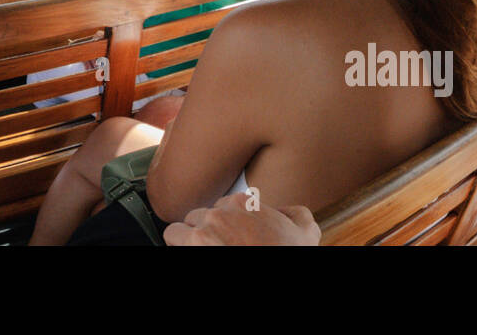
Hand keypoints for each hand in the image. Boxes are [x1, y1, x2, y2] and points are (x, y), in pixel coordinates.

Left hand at [163, 193, 321, 245]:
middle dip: (202, 231)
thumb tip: (286, 212)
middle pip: (197, 218)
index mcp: (243, 205)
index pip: (220, 207)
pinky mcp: (192, 248)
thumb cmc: (288, 252)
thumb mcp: (305, 231)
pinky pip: (171, 244)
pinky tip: (187, 252)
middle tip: (213, 245)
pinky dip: (178, 248)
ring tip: (193, 249)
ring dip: (183, 240)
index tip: (229, 236)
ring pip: (177, 231)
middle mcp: (219, 215)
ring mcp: (203, 233)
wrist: (282, 271)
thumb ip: (295, 213)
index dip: (224, 224)